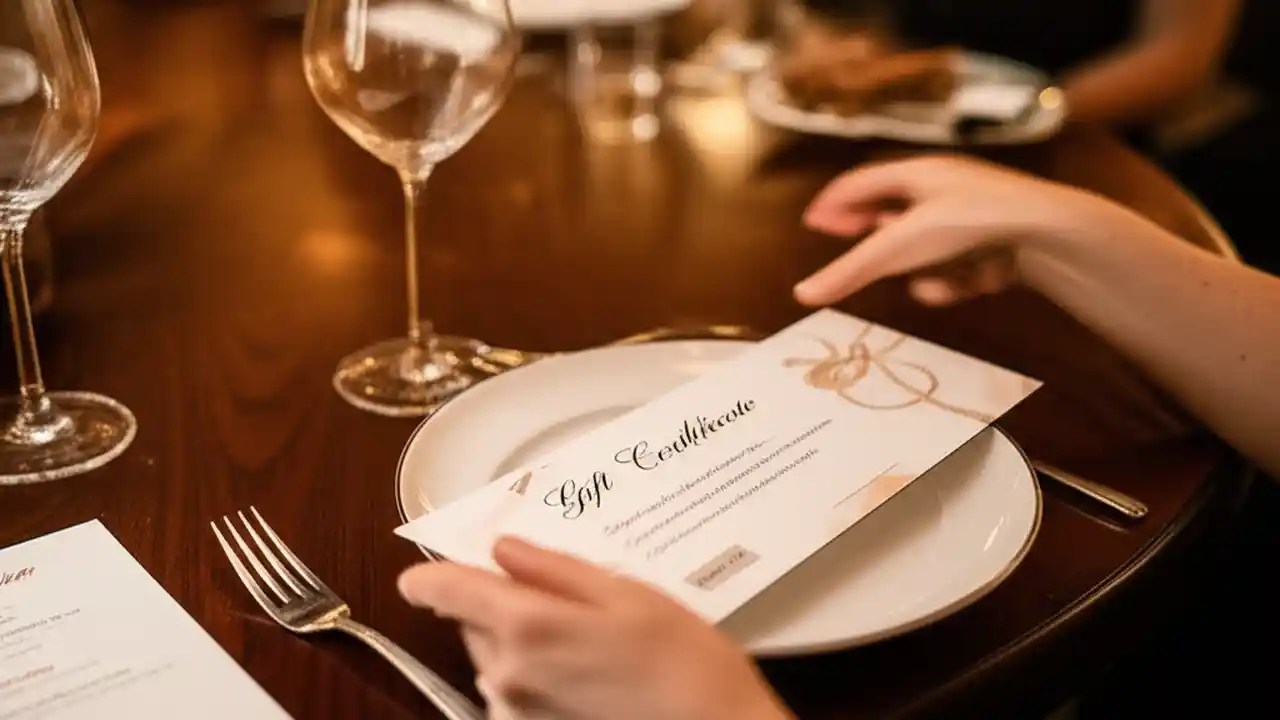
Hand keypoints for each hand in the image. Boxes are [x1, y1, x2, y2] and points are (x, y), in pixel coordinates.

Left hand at [399, 538, 792, 719]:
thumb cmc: (680, 660)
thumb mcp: (624, 592)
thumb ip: (553, 568)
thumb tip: (503, 549)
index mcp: (525, 625)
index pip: (443, 589)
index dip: (431, 573)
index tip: (427, 567)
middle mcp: (506, 674)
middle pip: (472, 621)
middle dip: (502, 604)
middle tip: (566, 601)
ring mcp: (515, 712)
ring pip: (493, 658)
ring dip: (520, 643)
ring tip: (588, 644)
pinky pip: (512, 693)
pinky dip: (534, 677)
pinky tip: (587, 677)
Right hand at [794, 155, 1133, 306]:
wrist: (1047, 231)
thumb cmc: (966, 224)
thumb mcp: (899, 248)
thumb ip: (849, 271)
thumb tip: (800, 294)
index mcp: (915, 172)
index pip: (859, 183)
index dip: (833, 203)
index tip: (813, 223)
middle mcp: (943, 185)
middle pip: (893, 206)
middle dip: (872, 229)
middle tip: (848, 243)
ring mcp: (973, 212)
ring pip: (928, 237)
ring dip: (915, 259)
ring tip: (911, 275)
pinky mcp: (997, 240)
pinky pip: (960, 259)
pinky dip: (953, 276)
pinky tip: (955, 287)